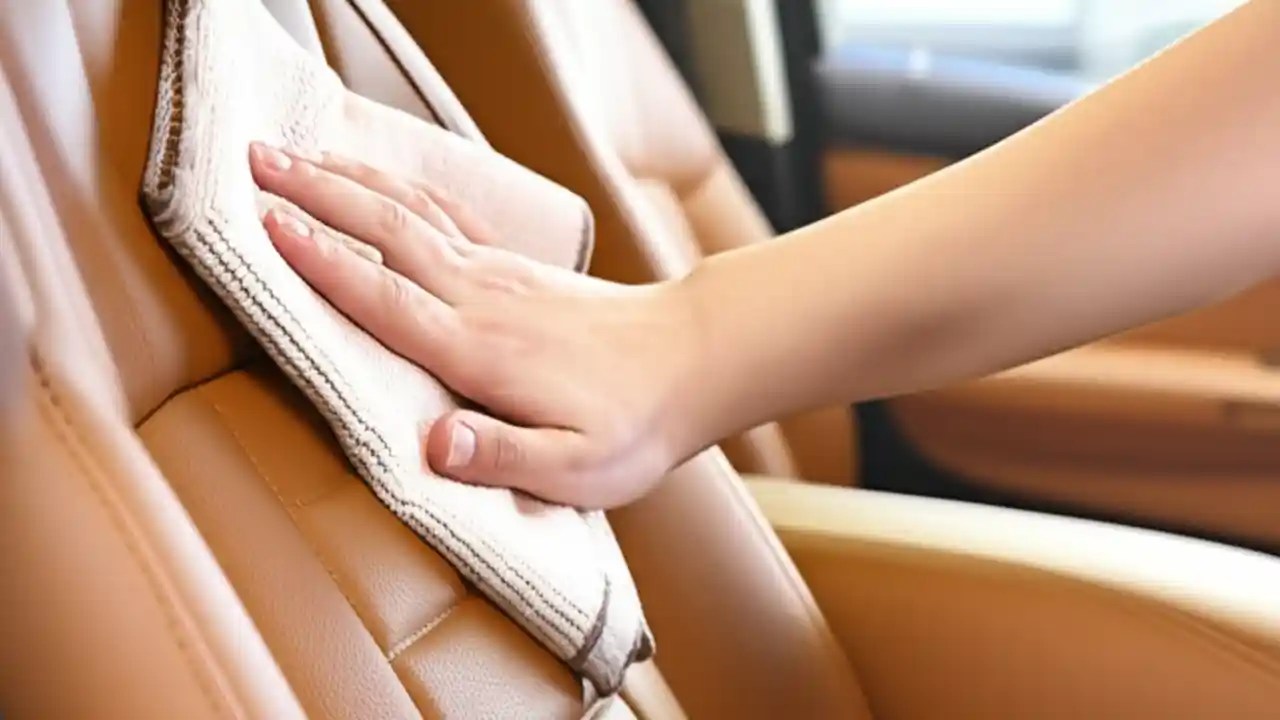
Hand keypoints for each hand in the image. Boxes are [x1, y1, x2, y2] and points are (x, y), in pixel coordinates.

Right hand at [248, 143, 703, 507]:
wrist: (692, 360)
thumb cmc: (633, 425)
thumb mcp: (577, 467)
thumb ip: (504, 456)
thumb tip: (434, 444)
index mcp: (479, 350)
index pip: (385, 297)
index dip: (322, 263)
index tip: (268, 224)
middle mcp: (480, 298)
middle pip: (385, 233)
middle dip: (316, 195)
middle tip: (252, 161)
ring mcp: (498, 273)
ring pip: (409, 212)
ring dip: (347, 180)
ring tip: (291, 152)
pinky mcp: (515, 266)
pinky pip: (445, 214)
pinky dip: (400, 189)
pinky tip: (375, 178)